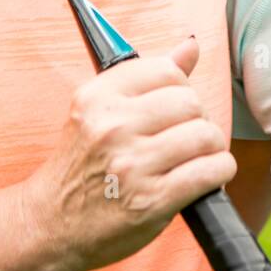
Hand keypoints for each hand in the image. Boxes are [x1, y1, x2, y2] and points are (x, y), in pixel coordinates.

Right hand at [22, 37, 235, 270]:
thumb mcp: (100, 113)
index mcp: (98, 98)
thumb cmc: (82, 166)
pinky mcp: (152, 200)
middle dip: (198, 119)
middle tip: (188, 136)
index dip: (181, 89)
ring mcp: (132, 165)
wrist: (51, 225)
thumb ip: (148, 78)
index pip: (168, 71)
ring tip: (198, 156)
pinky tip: (207, 176)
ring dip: (211, 147)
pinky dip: (219, 172)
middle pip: (191, 103)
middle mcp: (112, 127)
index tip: (174, 108)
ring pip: (205, 135)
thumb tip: (191, 45)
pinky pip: (210, 171)